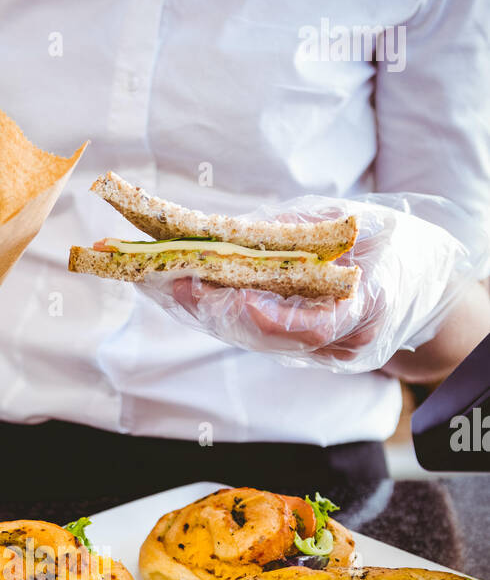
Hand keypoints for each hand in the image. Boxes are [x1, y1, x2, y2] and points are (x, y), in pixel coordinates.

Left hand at [140, 193, 472, 373]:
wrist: (415, 289)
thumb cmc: (393, 248)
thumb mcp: (367, 227)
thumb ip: (314, 233)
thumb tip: (252, 232)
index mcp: (363, 312)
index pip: (311, 327)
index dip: (271, 317)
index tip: (238, 296)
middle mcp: (334, 343)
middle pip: (266, 335)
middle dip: (217, 307)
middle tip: (173, 278)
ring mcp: (313, 352)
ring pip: (251, 336)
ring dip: (204, 307)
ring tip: (163, 276)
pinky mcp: (295, 347)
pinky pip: (251, 331)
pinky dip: (217, 308)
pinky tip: (185, 286)